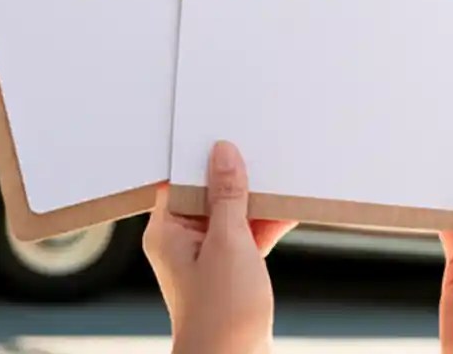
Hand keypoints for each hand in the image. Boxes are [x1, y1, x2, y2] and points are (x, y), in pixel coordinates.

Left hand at [143, 141, 296, 353]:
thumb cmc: (220, 314)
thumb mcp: (229, 242)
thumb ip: (228, 196)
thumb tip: (223, 154)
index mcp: (166, 232)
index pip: (180, 181)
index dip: (202, 159)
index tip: (226, 138)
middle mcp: (182, 242)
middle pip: (209, 195)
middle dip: (237, 179)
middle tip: (261, 156)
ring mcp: (207, 257)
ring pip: (231, 215)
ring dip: (256, 203)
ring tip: (281, 182)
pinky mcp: (230, 271)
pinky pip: (247, 236)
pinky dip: (265, 226)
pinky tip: (287, 213)